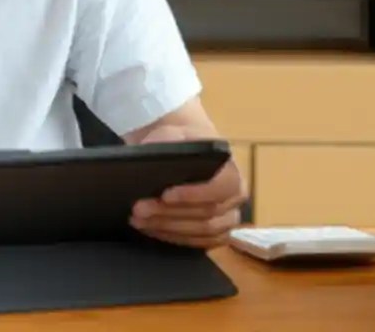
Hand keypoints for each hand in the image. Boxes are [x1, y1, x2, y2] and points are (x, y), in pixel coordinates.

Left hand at [129, 125, 247, 248]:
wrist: (183, 147)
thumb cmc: (180, 140)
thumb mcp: (173, 133)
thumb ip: (167, 144)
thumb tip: (152, 162)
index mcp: (232, 170)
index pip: (220, 187)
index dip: (193, 194)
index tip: (164, 195)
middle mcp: (236, 197)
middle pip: (206, 214)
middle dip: (169, 214)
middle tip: (139, 209)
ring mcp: (229, 218)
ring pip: (201, 231)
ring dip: (167, 227)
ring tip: (138, 220)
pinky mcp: (216, 233)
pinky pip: (197, 242)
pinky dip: (171, 236)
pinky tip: (149, 228)